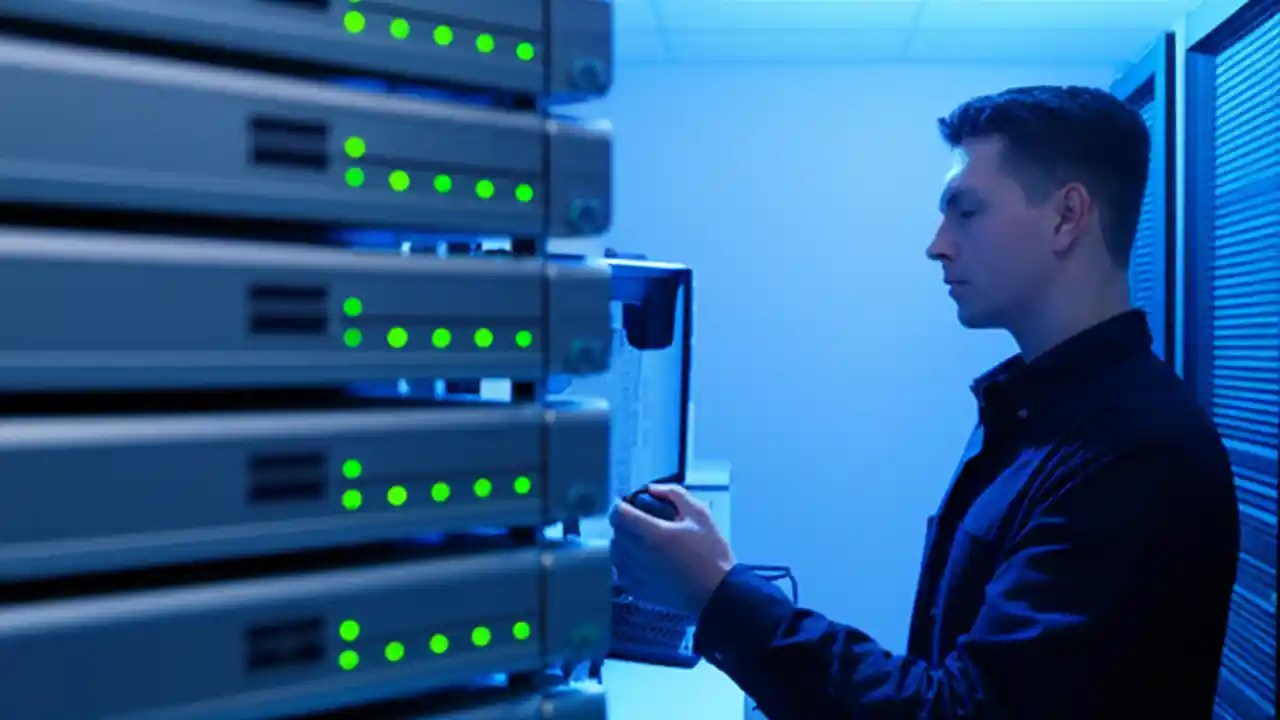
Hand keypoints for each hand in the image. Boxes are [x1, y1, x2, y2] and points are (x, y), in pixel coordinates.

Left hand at [608, 484, 735, 615]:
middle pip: (615, 532)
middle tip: (639, 522)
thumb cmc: (711, 553)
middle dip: (623, 524)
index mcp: (653, 533)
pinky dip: (625, 564)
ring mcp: (636, 575)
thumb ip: (675, 494)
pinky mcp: (638, 590)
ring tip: (640, 542)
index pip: (618, 514)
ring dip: (622, 543)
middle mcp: (639, 554)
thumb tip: (652, 489)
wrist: (718, 593)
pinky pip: (620, 572)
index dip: (620, 506)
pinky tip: (641, 562)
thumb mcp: (700, 515)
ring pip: (615, 553)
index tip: (628, 505)